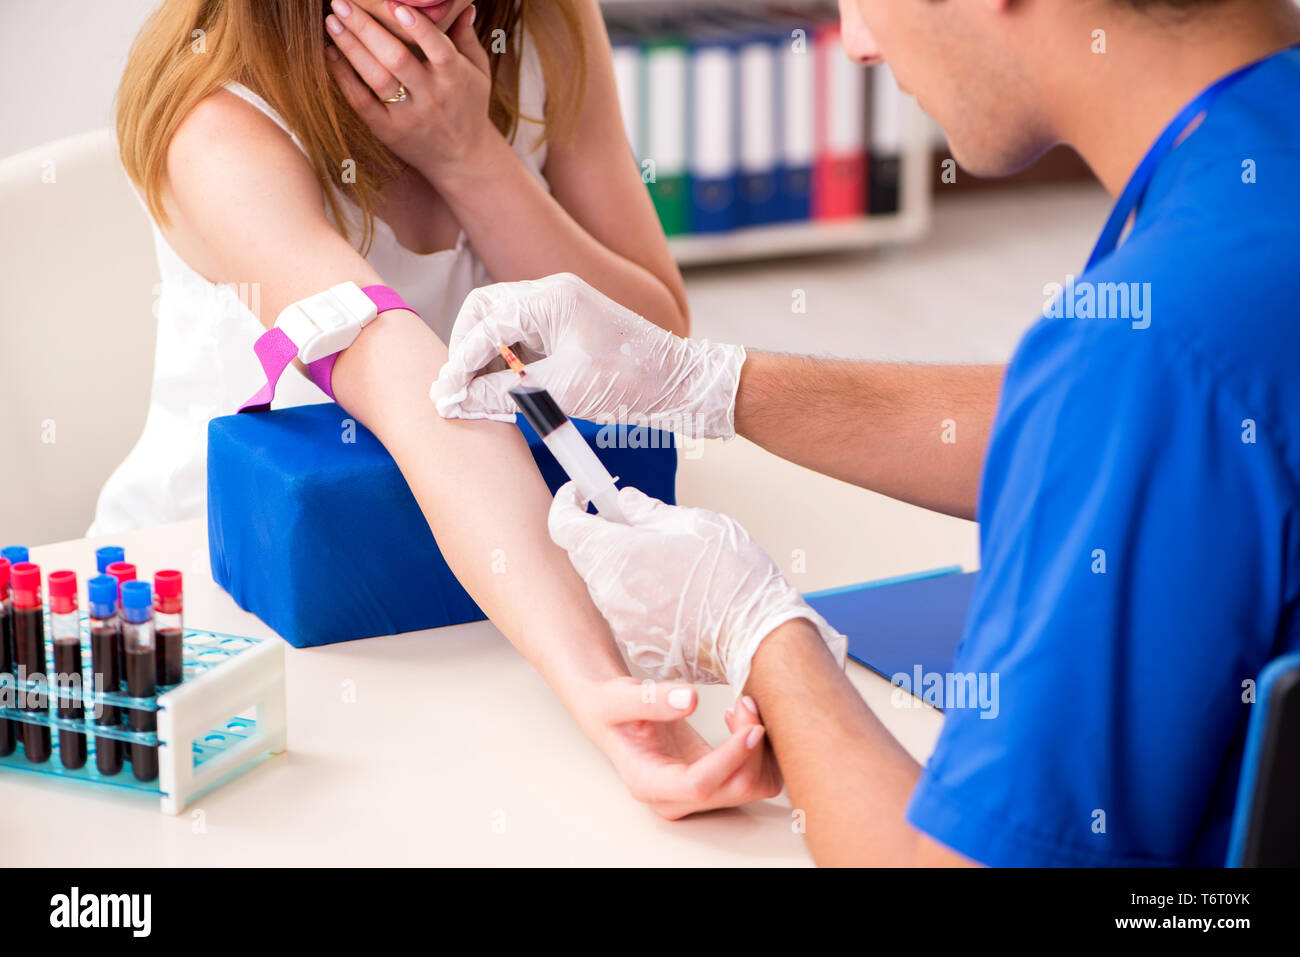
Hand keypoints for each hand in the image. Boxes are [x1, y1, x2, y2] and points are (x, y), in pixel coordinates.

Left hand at [325, 2, 495, 177]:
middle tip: (342, 2)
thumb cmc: (469, 107)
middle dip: (367, 28)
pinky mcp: (389, 131)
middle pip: (397, 59)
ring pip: (376, 78)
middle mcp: (432, 97)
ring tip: (332, 22)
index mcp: (456, 79)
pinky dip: (344, 77)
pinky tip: (332, 54)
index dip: (418, 27)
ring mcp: (409, 116)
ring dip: (351, 48)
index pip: (438, 49)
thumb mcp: (478, 73)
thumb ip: (467, 38)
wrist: (464, 160)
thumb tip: (464, 6)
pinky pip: (362, 102)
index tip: (395, 4)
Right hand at [431, 273, 746, 439]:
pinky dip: (506, 363)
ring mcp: (559, 310)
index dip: (460, 361)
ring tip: (476, 395)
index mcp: (551, 297)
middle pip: (485, 312)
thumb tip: (462, 399)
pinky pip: (522, 340)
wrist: (680, 384)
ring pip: (501, 326)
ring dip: (484, 358)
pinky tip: (502, 390)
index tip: (445, 394)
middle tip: (457, 389)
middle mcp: (551, 294)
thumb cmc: (632, 380)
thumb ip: (506, 391)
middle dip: (466, 349)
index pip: (485, 322)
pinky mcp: (566, 330)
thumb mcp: (563, 390)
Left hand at [549, 482, 847, 691]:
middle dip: (603, 537)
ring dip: (626, 572)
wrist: (760, 638)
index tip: (579, 493)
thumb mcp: (696, 524)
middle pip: (587, 557)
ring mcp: (624, 625)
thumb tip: (626, 503)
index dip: (568, 504)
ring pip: (610, 588)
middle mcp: (610, 592)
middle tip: (635, 525)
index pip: (564, 524)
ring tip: (669, 565)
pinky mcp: (641, 649)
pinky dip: (645, 604)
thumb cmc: (733, 578)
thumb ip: (650, 512)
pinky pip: (632, 618)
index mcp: (616, 553)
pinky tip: (679, 599)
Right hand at [582, 677, 781, 819]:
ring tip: (743, 708)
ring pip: (752, 786)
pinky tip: (739, 722)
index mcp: (648, 783)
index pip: (699, 786)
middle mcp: (675, 798)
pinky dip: (759, 751)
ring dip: (760, 750)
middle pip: (735, 789)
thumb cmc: (610, 708)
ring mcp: (695, 795)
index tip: (751, 726)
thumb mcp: (618, 698)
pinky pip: (752, 777)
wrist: (611, 713)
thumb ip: (650, 700)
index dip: (731, 759)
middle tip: (744, 702)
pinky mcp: (712, 781)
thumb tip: (690, 700)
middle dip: (751, 747)